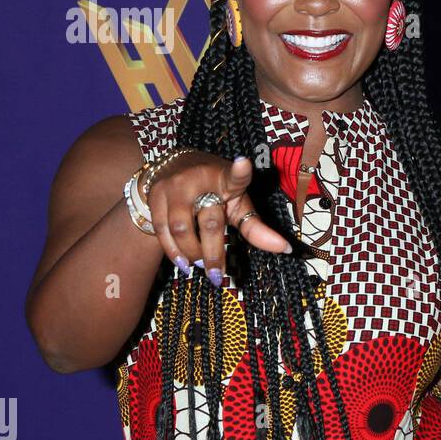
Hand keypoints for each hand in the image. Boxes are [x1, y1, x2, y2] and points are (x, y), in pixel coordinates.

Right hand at [143, 150, 291, 284]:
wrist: (176, 166)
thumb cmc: (216, 189)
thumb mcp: (237, 203)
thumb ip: (256, 227)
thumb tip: (285, 249)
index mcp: (226, 178)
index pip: (235, 176)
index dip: (240, 171)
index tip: (244, 164)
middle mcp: (200, 178)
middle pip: (209, 221)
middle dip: (215, 252)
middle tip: (219, 276)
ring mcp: (175, 186)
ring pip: (182, 228)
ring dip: (192, 254)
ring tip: (202, 268)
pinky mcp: (156, 195)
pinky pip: (162, 230)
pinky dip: (173, 251)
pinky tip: (183, 264)